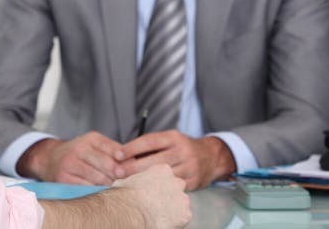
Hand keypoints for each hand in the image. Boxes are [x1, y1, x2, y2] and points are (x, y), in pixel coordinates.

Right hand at [17, 132, 123, 184]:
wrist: (50, 159)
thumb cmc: (80, 154)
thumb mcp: (95, 145)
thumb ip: (113, 151)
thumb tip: (133, 162)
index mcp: (90, 139)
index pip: (110, 147)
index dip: (121, 157)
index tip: (127, 166)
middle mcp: (79, 148)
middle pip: (106, 164)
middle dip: (117, 174)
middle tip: (122, 179)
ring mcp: (70, 163)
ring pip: (98, 178)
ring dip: (107, 184)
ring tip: (110, 185)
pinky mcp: (63, 178)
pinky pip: (86, 187)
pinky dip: (95, 190)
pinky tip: (98, 190)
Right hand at [112, 164, 190, 227]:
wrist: (131, 211)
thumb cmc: (125, 196)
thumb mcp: (126, 181)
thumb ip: (134, 180)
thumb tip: (126, 184)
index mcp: (163, 170)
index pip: (167, 176)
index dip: (160, 186)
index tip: (152, 193)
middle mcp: (176, 182)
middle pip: (177, 188)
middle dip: (171, 196)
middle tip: (157, 205)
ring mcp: (182, 198)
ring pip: (181, 204)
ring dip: (173, 209)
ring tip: (157, 215)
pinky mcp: (185, 214)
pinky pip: (182, 219)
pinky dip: (175, 222)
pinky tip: (162, 222)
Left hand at [117, 131, 235, 189]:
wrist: (211, 157)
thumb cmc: (181, 147)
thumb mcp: (169, 139)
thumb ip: (150, 146)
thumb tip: (123, 154)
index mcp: (174, 137)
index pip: (149, 141)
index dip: (131, 148)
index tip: (117, 154)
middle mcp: (182, 151)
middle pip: (154, 160)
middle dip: (133, 167)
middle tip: (117, 172)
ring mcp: (189, 167)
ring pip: (162, 176)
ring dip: (143, 180)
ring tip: (126, 183)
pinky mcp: (192, 182)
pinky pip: (171, 187)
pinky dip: (156, 189)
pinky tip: (144, 190)